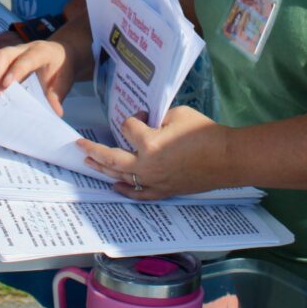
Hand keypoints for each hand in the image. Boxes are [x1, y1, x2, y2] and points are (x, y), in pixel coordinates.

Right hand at [0, 39, 76, 114]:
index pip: (25, 59)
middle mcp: (22, 49)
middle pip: (2, 55)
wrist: (60, 53)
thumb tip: (55, 112)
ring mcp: (11, 55)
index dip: (15, 71)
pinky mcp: (3, 62)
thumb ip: (58, 95)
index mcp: (40, 52)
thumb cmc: (61, 67)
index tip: (6, 86)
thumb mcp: (64, 80)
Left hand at [78, 105, 230, 199]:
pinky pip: (138, 194)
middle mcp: (146, 165)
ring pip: (121, 176)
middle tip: (79, 145)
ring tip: (88, 162)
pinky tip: (113, 185)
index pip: (129, 127)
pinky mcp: (163, 191)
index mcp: (149, 143)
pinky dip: (124, 189)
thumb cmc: (205, 132)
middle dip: (94, 149)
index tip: (143, 113)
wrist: (227, 158)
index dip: (134, 117)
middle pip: (112, 157)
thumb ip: (156, 117)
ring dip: (103, 169)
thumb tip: (147, 121)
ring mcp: (154, 181)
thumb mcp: (177, 114)